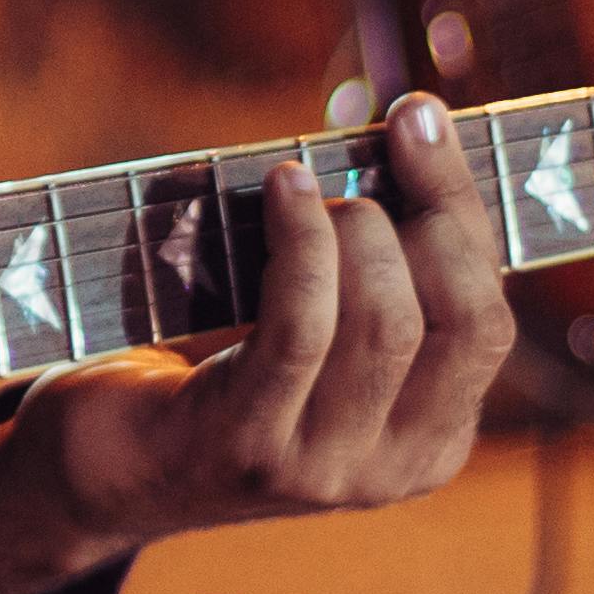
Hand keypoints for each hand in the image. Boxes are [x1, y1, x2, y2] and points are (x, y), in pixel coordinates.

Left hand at [0, 94, 515, 593]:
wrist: (105, 469)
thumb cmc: (219, 373)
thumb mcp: (324, 337)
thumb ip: (382, 272)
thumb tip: (419, 132)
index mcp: (432, 444)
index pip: (488, 323)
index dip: (465, 212)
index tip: (423, 122)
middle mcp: (390, 471)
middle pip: (458, 321)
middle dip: (426, 212)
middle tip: (373, 150)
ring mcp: (322, 470)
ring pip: (387, 324)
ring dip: (353, 228)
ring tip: (300, 183)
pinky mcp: (246, 448)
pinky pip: (301, 330)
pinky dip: (301, 245)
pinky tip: (281, 191)